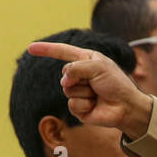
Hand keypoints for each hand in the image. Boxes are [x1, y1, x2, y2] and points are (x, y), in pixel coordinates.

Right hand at [26, 40, 153, 139]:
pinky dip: (84, 104)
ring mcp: (78, 91)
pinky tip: (95, 105)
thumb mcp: (98, 67)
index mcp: (85, 60)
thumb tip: (64, 80)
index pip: (62, 52)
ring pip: (68, 90)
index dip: (46, 50)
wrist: (126, 107)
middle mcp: (80, 75)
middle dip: (79, 78)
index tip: (30, 48)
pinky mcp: (79, 107)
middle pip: (65, 74)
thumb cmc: (116, 84)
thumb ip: (77, 67)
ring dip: (84, 92)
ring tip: (97, 94)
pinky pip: (72, 104)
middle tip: (96, 83)